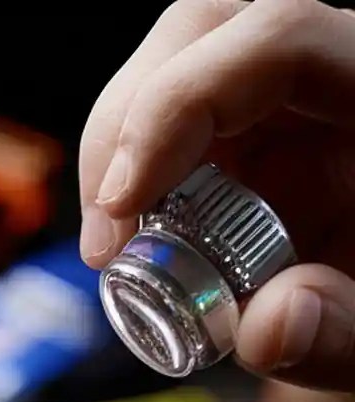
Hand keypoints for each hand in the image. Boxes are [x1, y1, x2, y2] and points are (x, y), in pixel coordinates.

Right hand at [79, 0, 354, 390]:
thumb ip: (345, 328)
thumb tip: (267, 326)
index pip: (276, 41)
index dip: (180, 105)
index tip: (127, 202)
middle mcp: (332, 72)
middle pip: (199, 37)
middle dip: (125, 129)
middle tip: (106, 235)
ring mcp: (283, 98)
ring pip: (170, 70)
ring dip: (118, 157)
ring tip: (113, 249)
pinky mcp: (247, 127)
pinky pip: (169, 121)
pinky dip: (132, 179)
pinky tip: (132, 243)